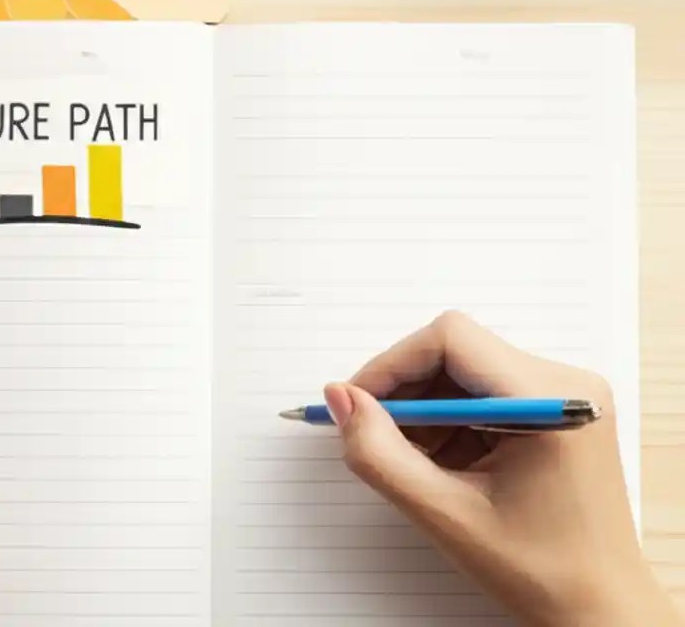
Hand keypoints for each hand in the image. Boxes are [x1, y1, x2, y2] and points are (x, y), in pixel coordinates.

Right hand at [327, 311, 680, 626]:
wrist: (599, 608)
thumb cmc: (541, 571)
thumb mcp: (444, 513)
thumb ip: (379, 453)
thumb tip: (340, 398)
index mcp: (550, 400)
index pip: (451, 340)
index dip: (391, 365)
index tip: (355, 402)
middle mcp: (565, 384)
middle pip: (456, 352)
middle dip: (405, 392)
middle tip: (372, 436)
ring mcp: (563, 397)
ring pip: (464, 371)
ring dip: (425, 411)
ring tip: (416, 465)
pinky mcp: (554, 412)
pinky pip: (482, 393)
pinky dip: (448, 423)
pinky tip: (444, 466)